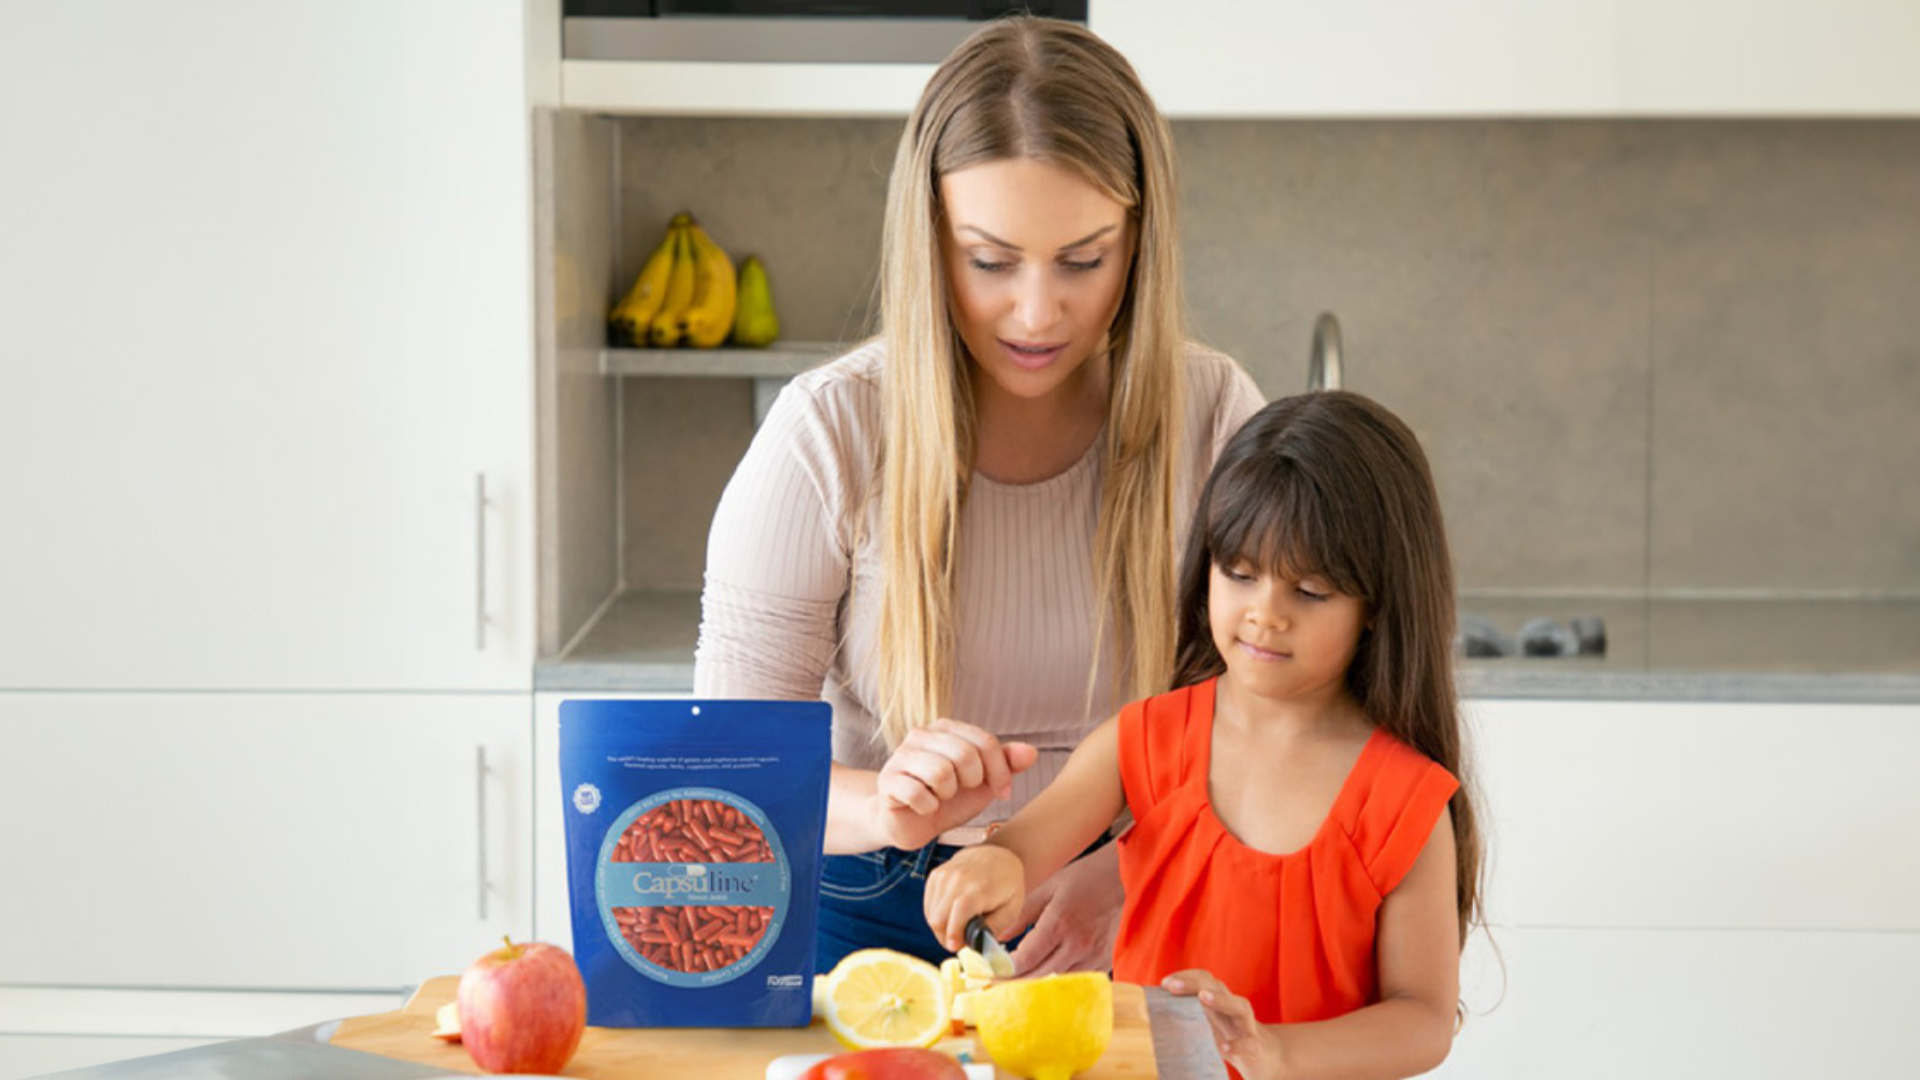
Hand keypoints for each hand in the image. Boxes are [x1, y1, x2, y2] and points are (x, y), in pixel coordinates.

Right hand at [873, 719, 1036, 851]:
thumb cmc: (949, 799)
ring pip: (941, 772)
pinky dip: (928, 807)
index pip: (985, 741)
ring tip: (941, 796)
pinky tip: (925, 807)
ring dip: (948, 794)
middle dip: (972, 782)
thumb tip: (1031, 752)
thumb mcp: (984, 782)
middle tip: (962, 792)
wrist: (911, 823)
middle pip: (965, 755)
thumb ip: (1006, 764)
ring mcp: (901, 756)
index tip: (1002, 791)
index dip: (1001, 772)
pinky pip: (917, 793)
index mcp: (947, 728)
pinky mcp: (888, 780)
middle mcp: (921, 735)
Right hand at [923, 845, 1024, 951]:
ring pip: (931, 916)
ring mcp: (943, 875)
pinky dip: (938, 916)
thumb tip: (975, 944)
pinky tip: (952, 915)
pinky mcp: (935, 876)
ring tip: (960, 926)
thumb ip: (994, 928)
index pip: (959, 911)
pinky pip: (929, 907)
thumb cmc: (1007, 885)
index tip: (955, 947)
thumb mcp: (1012, 909)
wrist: (995, 854)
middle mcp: (958, 879)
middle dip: (947, 937)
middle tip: (962, 941)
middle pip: (939, 919)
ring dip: (943, 928)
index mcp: (980, 888)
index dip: (954, 933)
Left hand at [1006, 841, 1121, 975]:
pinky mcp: (1106, 960)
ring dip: (1038, 984)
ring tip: (1020, 982)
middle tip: (999, 984)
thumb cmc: (1088, 877)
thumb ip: (1021, 913)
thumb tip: (998, 936)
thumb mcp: (1050, 887)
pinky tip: (1050, 974)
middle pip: (1038, 978)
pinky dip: (1061, 979)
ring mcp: (1094, 955)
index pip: (1024, 960)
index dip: (1004, 971)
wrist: (1128, 877)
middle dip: (1016, 983)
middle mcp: (1078, 944)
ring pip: (1058, 983)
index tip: (992, 972)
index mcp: (1059, 923)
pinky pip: (1078, 979)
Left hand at [1162, 970, 1281, 1079]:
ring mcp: (1247, 1025)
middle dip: (1194, 983)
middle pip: (1216, 986)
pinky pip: (1247, 1043)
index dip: (1185, 976)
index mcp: (1220, 1000)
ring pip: (1238, 1006)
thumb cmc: (1231, 1036)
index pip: (1203, 979)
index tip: (1164, 983)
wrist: (1266, 1057)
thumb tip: (1152, 1011)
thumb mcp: (1210, 1022)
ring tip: (1203, 998)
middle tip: (1173, 985)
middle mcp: (1234, 1007)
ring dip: (1220, 1000)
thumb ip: (1190, 1013)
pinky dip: (1236, 1044)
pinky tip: (1225, 1048)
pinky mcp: (1256, 1046)